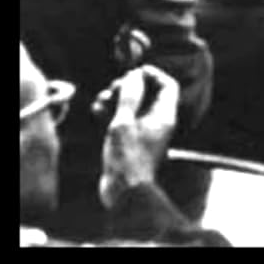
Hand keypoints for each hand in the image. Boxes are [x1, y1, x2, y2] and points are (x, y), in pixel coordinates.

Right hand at [97, 65, 178, 209]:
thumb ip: (129, 97)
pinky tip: (97, 109)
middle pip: (148, 94)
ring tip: (101, 98)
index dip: (152, 75)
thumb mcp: (124, 123)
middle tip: (114, 87)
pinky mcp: (130, 141)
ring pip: (133, 106)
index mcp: (164, 116)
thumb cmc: (127, 158)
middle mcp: (157, 122)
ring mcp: (144, 132)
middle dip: (129, 87)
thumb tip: (135, 75)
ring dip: (116, 99)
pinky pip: (123, 120)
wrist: (123, 192)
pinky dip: (111, 112)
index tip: (133, 72)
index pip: (167, 86)